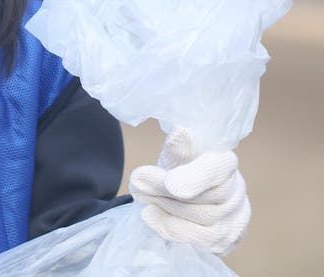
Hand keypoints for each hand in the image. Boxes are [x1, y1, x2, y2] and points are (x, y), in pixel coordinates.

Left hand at [129, 127, 250, 256]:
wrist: (175, 200)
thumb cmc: (176, 171)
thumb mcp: (172, 157)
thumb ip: (178, 150)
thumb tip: (182, 132)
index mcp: (225, 162)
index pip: (219, 168)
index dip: (196, 176)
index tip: (171, 184)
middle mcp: (237, 190)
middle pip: (209, 197)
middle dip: (167, 190)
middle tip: (138, 181)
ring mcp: (235, 219)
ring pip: (205, 220)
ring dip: (167, 208)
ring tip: (142, 196)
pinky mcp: (226, 241)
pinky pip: (202, 241)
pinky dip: (171, 227)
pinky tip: (150, 215)